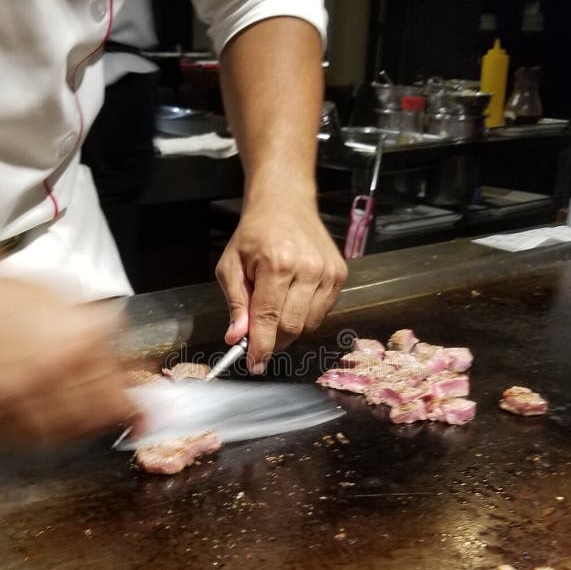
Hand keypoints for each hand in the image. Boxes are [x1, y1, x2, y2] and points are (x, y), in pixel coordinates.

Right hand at [0, 269, 134, 443]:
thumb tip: (132, 368)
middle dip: (104, 421)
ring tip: (75, 421)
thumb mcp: (72, 306)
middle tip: (107, 419)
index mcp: (82, 339)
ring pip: (62, 431)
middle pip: (93, 416)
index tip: (141, 419)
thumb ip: (103, 338)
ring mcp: (24, 387)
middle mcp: (56, 365)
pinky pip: (23, 434)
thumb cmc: (15, 296)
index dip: (133, 410)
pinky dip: (35, 434)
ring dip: (72, 430)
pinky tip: (40, 422)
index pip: (117, 390)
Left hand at [215, 192, 347, 371]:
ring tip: (275, 308)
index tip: (255, 365)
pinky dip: (305, 315)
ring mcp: (327, 272)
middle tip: (259, 338)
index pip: (268, 318)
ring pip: (309, 324)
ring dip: (289, 328)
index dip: (261, 347)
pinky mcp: (340, 275)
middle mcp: (307, 269)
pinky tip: (293, 298)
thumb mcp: (231, 265)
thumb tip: (237, 337)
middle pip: (292, 327)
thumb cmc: (254, 234)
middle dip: (273, 340)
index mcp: (277, 264)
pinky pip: (322, 312)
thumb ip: (236, 304)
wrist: (286, 204)